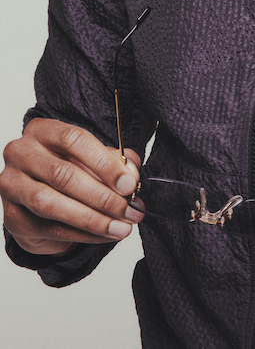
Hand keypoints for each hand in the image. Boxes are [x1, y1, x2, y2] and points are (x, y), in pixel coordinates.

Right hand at [0, 118, 143, 255]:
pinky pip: (48, 229)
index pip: (74, 139)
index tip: (129, 184)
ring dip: (92, 219)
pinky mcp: (12, 216)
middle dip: (103, 196)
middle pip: (63, 174)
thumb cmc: (69, 169)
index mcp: (42, 130)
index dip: (104, 163)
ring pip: (51, 204)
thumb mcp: (93, 158)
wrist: (37, 197)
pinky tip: (104, 235)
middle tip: (130, 210)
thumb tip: (132, 175)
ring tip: (121, 228)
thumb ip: (114, 161)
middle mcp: (21, 153)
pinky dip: (82, 234)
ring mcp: (12, 185)